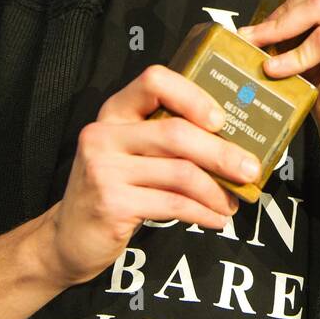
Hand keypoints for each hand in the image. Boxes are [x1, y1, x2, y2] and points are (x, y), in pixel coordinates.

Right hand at [45, 64, 263, 287]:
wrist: (69, 238)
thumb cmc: (115, 189)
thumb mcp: (133, 153)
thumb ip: (167, 139)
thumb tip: (233, 144)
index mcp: (114, 111)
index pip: (154, 80)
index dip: (193, 96)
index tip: (221, 119)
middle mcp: (104, 134)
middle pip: (176, 133)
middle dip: (222, 153)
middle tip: (250, 170)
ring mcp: (104, 169)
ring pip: (180, 172)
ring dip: (216, 190)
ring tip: (232, 203)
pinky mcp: (111, 203)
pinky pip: (172, 204)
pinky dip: (202, 212)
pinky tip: (215, 219)